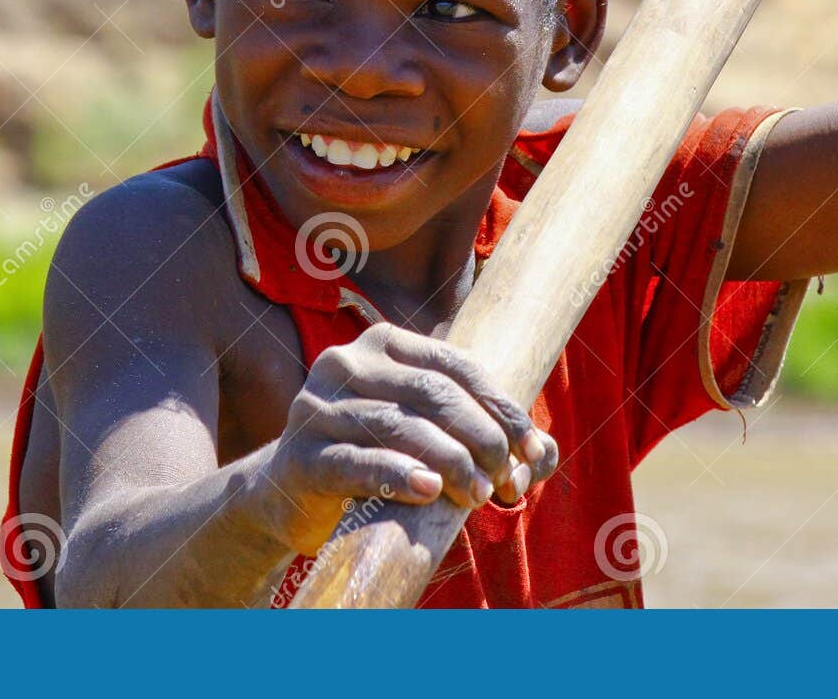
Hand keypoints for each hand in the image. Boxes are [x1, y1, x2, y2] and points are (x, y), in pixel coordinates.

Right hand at [262, 322, 558, 553]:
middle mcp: (345, 363)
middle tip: (506, 480)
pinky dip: (397, 474)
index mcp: (383, 344)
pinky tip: (428, 490)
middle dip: (481, 438)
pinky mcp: (300, 456)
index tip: (533, 449)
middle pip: (433, 393)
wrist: (290, 493)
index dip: (501, 407)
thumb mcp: (428, 434)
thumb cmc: (377, 455)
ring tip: (478, 495)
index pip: (457, 365)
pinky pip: (355, 462)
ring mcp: (316, 408)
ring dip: (450, 462)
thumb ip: (485, 435)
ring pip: (399, 426)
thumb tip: (547, 454)